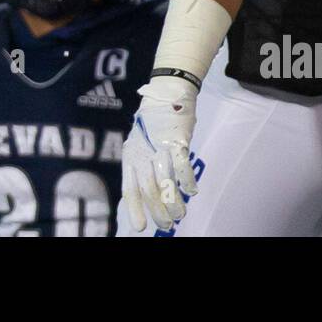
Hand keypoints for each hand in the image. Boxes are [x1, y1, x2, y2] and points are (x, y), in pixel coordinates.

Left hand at [120, 76, 198, 231]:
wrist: (166, 94)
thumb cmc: (153, 125)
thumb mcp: (139, 145)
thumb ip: (140, 167)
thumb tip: (144, 195)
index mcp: (130, 156)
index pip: (129, 188)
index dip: (135, 209)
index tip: (140, 227)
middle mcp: (142, 153)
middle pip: (149, 189)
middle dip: (157, 210)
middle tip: (166, 225)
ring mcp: (160, 147)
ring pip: (166, 182)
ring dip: (174, 202)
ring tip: (179, 215)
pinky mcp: (177, 141)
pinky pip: (182, 166)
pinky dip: (188, 181)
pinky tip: (191, 192)